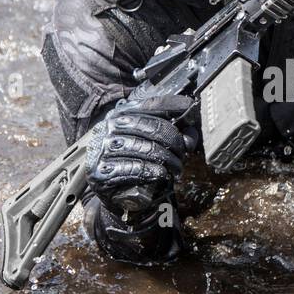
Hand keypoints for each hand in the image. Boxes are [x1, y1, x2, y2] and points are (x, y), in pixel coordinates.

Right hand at [86, 95, 196, 212]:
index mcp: (121, 114)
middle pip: (153, 127)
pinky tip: (161, 174)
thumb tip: (190, 135)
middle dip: (175, 141)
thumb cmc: (133, 160)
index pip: (150, 104)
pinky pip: (136, 168)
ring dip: (168, 160)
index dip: (173, 105)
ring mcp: (103, 148)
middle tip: (183, 154)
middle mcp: (110, 126)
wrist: (107, 188)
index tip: (189, 106)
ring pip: (147, 148)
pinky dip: (154, 171)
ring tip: (176, 168)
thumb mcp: (151, 142)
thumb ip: (172, 134)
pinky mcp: (102, 171)